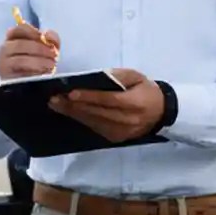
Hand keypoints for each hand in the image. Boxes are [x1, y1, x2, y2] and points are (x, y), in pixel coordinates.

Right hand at [0, 24, 60, 78]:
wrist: (32, 86)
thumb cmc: (39, 65)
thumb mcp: (47, 50)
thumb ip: (51, 40)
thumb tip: (48, 34)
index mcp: (13, 39)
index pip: (18, 30)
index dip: (32, 32)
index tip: (45, 38)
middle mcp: (5, 50)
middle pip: (19, 44)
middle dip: (39, 48)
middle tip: (54, 54)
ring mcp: (3, 64)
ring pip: (20, 60)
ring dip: (39, 61)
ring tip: (51, 65)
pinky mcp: (6, 79)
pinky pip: (21, 74)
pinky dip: (34, 73)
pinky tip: (43, 73)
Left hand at [48, 68, 163, 141]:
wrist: (161, 112)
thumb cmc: (146, 90)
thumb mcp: (136, 77)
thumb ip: (117, 76)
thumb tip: (96, 77)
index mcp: (135, 103)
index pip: (108, 100)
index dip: (89, 97)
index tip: (70, 93)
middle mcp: (128, 120)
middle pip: (96, 113)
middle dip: (73, 106)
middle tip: (54, 99)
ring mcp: (121, 132)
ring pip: (93, 122)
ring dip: (72, 114)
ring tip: (56, 105)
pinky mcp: (116, 138)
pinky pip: (95, 128)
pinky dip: (81, 119)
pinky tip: (69, 112)